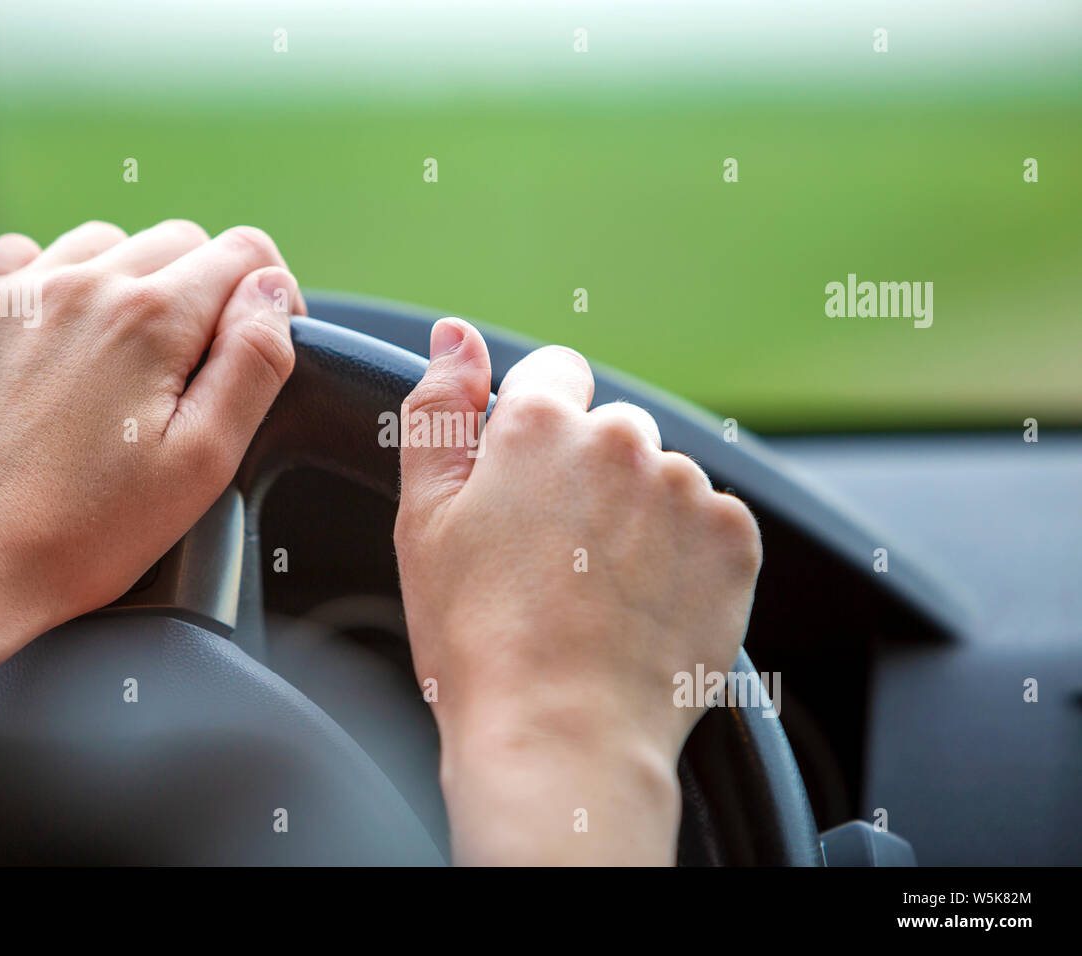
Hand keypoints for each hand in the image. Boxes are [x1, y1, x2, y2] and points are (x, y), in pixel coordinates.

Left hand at [0, 220, 304, 715]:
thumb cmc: (89, 528)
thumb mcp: (204, 460)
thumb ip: (254, 363)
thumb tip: (271, 290)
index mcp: (151, 320)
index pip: (245, 252)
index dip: (270, 297)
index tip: (256, 347)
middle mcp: (83, 286)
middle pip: (182, 243)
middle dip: (204, 295)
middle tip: (190, 375)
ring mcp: (18, 291)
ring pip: (110, 245)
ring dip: (132, 287)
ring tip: (123, 365)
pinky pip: (30, 254)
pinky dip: (56, 283)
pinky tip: (61, 343)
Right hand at [394, 318, 761, 863]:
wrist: (561, 735)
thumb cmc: (479, 638)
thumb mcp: (424, 517)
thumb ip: (439, 410)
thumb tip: (455, 335)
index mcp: (538, 424)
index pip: (553, 374)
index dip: (534, 432)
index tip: (527, 491)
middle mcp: (621, 439)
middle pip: (610, 430)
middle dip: (588, 474)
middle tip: (557, 557)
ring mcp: (685, 487)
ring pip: (661, 478)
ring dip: (639, 514)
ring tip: (600, 591)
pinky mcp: (733, 538)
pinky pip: (708, 521)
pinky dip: (684, 552)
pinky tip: (644, 601)